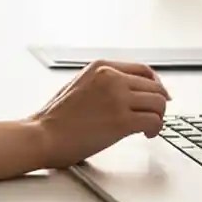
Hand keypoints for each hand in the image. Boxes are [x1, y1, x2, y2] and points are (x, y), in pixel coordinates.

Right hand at [30, 60, 170, 168]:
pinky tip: (146, 134)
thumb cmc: (55, 118)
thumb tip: (128, 92)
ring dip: (158, 116)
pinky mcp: (121, 120)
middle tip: (154, 116)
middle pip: (155, 86)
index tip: (158, 95)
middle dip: (159, 103)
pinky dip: (156, 128)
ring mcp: (117, 98)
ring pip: (159, 102)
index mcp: (101, 66)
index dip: (156, 84)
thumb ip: (104, 83)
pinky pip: (154, 120)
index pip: (143, 69)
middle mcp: (111, 77)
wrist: (42, 135)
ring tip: (149, 127)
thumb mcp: (80, 85)